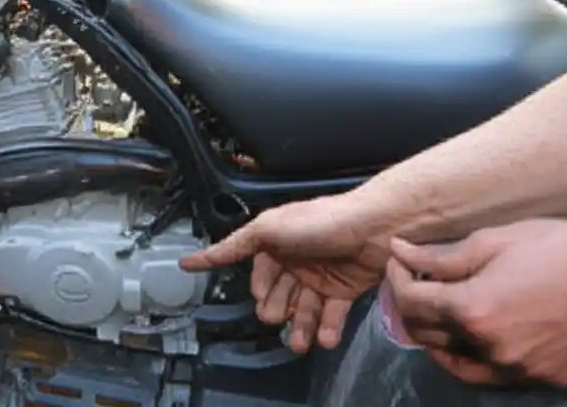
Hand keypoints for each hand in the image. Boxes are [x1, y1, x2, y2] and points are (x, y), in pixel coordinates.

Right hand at [179, 194, 394, 352]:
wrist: (373, 227)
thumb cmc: (319, 222)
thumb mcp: (269, 228)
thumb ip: (235, 246)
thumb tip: (193, 260)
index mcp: (276, 244)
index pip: (257, 272)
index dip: (256, 286)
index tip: (256, 295)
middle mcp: (296, 262)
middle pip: (279, 294)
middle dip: (276, 309)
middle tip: (277, 316)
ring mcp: (321, 278)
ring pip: (303, 310)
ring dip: (300, 329)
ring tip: (299, 344)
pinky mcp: (344, 290)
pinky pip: (330, 315)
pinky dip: (327, 330)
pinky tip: (324, 339)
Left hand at [386, 218, 566, 387]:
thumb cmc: (565, 248)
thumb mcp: (496, 241)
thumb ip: (442, 255)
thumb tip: (399, 250)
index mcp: (474, 309)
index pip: (411, 302)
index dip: (397, 279)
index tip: (400, 263)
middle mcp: (490, 347)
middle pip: (424, 335)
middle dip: (412, 306)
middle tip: (418, 281)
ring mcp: (516, 369)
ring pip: (452, 363)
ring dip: (437, 337)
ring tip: (443, 308)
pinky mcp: (540, 380)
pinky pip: (489, 374)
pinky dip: (472, 355)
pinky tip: (478, 330)